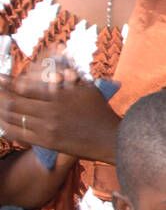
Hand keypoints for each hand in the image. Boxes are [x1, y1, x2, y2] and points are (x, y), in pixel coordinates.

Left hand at [0, 61, 118, 162]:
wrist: (110, 139)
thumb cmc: (101, 112)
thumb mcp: (88, 89)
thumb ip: (71, 77)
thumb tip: (58, 67)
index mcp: (59, 96)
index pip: (25, 88)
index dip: (8, 82)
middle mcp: (51, 112)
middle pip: (15, 103)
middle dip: (0, 96)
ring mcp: (48, 128)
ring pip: (15, 119)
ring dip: (0, 112)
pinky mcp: (47, 142)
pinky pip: (20, 134)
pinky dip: (8, 128)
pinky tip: (3, 124)